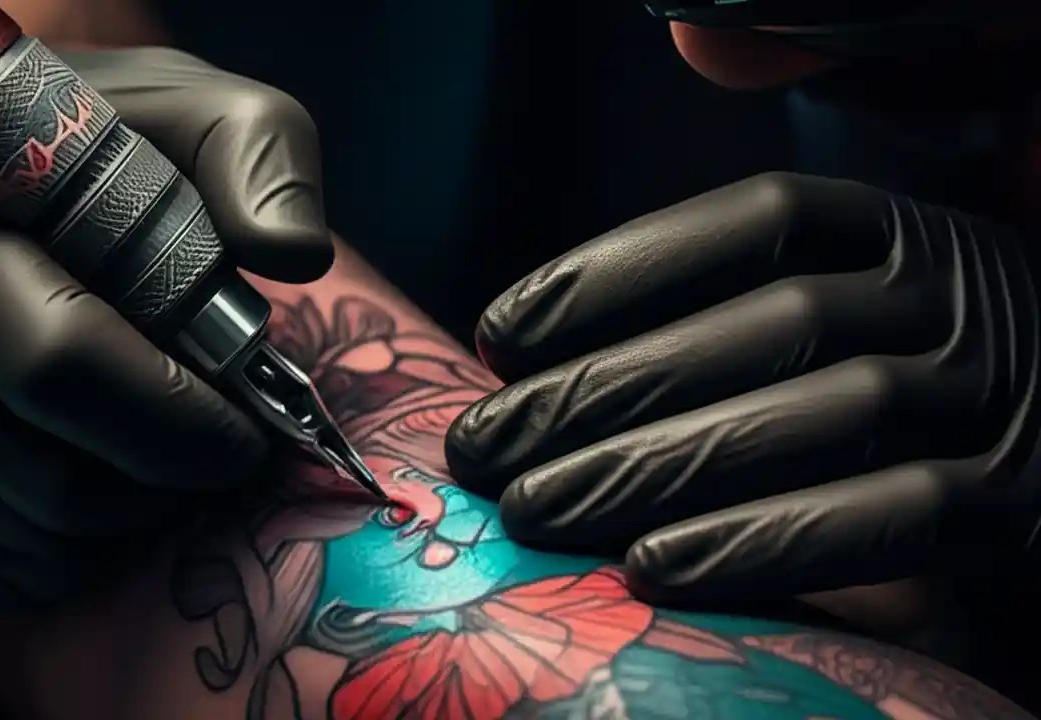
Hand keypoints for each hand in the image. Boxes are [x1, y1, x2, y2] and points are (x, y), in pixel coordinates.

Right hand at [0, 47, 329, 608]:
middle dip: (162, 479)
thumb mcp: (185, 110)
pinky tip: (78, 469)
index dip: (175, 421)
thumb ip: (257, 154)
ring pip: (25, 543)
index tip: (241, 431)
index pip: (59, 363)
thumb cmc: (80, 151)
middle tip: (204, 441)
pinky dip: (63, 550)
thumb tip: (289, 255)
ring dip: (120, 516)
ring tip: (139, 439)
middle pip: (52, 483)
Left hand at [446, 172, 1040, 601]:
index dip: (615, 269)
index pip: (752, 221)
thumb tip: (534, 366)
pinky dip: (761, 541)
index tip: (498, 333)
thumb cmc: (898, 377)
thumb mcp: (834, 311)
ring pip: (813, 415)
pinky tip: (651, 569)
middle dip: (601, 386)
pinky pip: (885, 517)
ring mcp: (991, 390)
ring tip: (535, 509)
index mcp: (898, 230)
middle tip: (485, 445)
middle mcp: (952, 291)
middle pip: (763, 324)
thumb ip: (720, 317)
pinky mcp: (1017, 499)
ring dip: (654, 466)